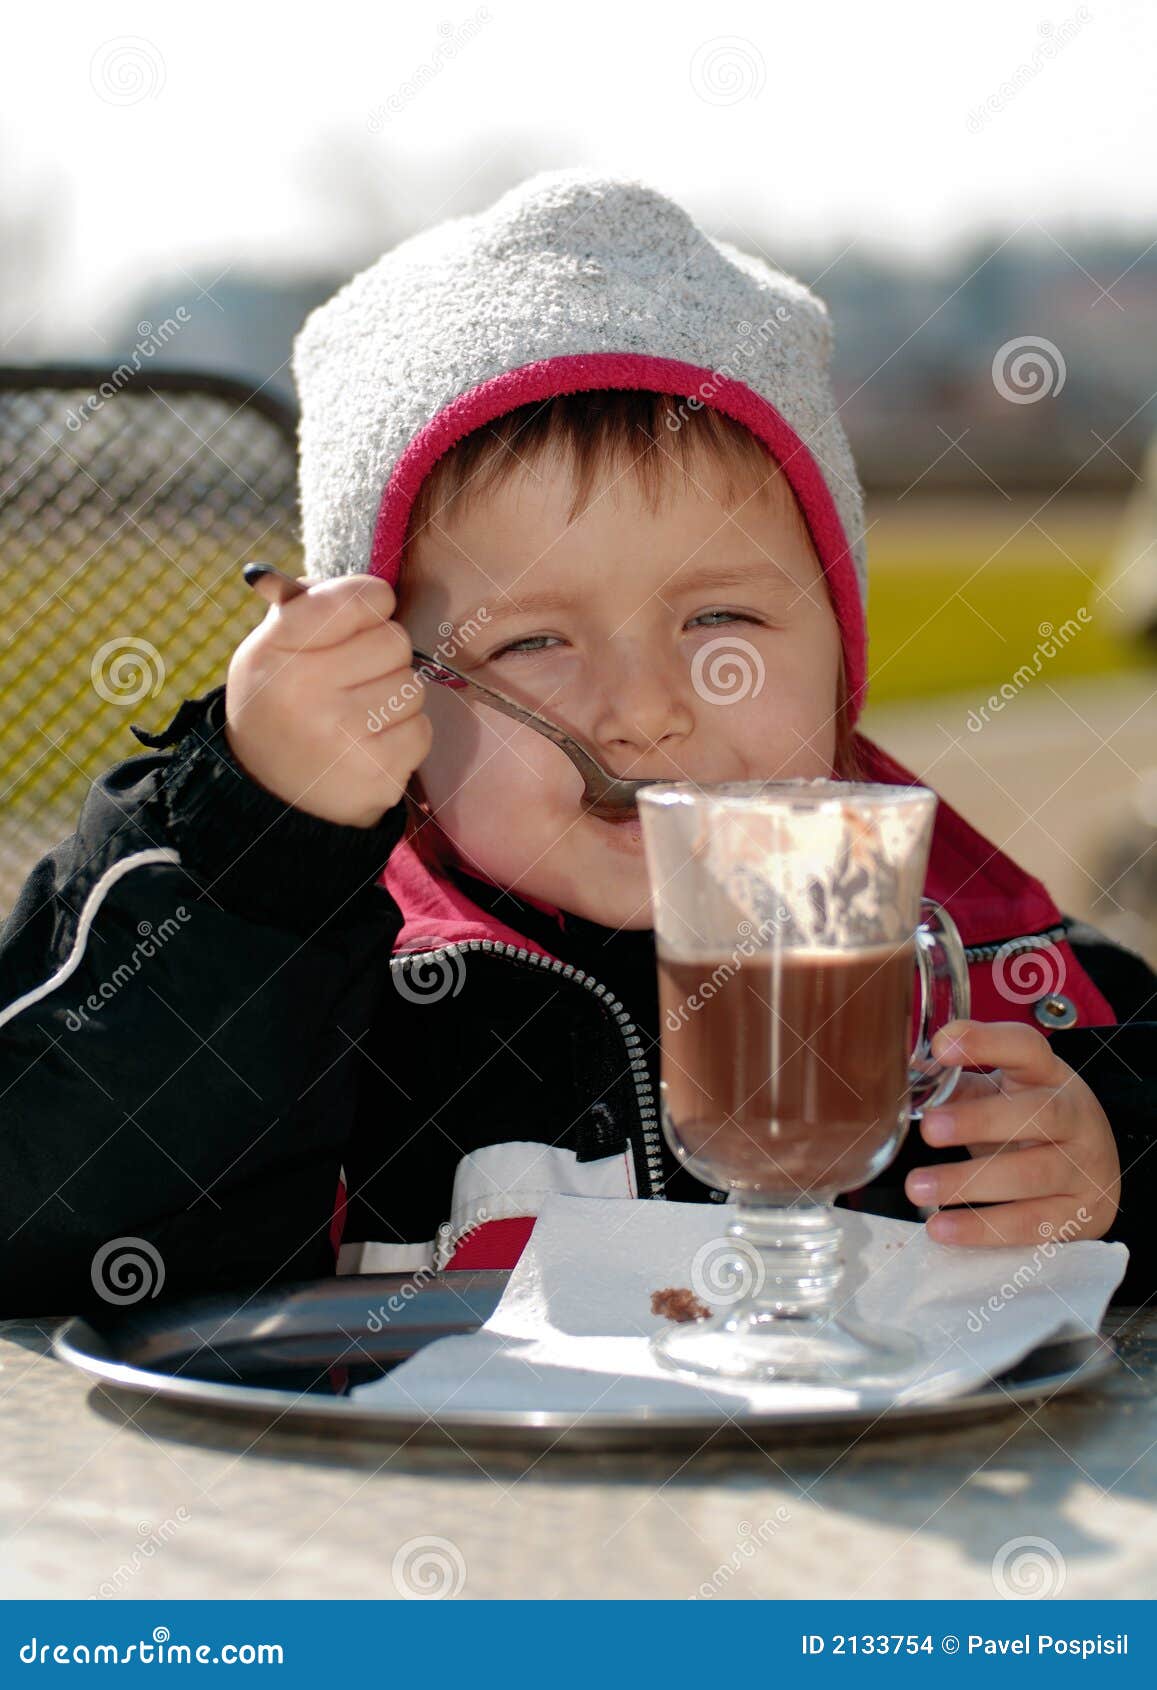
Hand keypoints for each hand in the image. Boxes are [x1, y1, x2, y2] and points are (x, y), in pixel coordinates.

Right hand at [225, 574, 432, 827]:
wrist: (269, 793)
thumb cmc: (279, 703)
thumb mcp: (270, 649)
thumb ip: (305, 606)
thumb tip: (351, 584)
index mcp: (278, 648)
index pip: (359, 598)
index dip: (371, 601)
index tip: (364, 615)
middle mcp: (307, 691)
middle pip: (395, 641)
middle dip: (382, 656)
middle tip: (353, 678)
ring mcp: (344, 736)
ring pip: (412, 687)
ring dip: (394, 698)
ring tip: (358, 717)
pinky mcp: (376, 774)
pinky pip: (421, 729)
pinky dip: (403, 735)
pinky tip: (370, 746)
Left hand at [904, 1019, 1120, 1247]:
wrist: (1092, 1173)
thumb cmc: (1031, 1125)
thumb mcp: (1004, 1096)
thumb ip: (959, 1088)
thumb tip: (905, 1078)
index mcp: (1049, 1076)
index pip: (1026, 1048)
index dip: (986, 1042)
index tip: (940, 1046)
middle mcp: (1076, 1116)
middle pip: (1038, 1114)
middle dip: (980, 1120)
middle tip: (928, 1128)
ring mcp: (1085, 1169)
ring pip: (1033, 1175)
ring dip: (970, 1182)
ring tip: (917, 1188)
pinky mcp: (1081, 1216)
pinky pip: (1031, 1225)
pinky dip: (983, 1229)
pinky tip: (943, 1229)